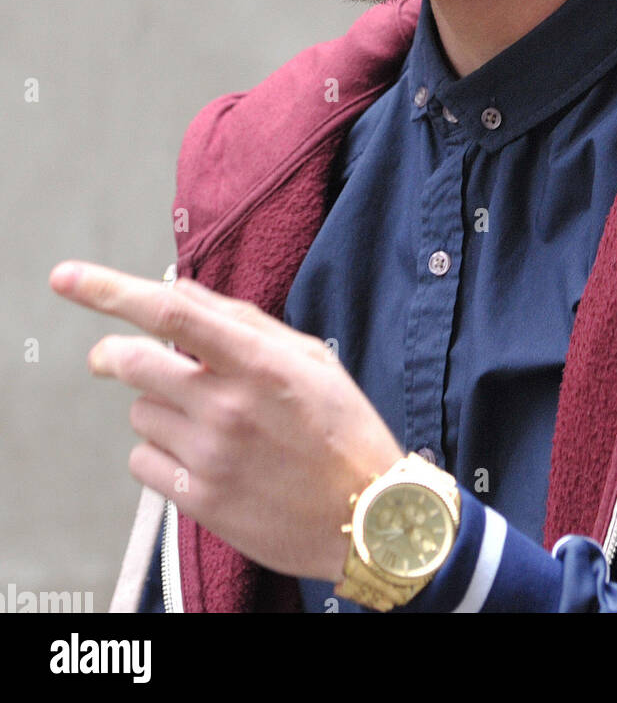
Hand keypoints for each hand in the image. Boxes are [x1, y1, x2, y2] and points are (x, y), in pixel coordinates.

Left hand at [49, 260, 402, 579]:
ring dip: (155, 407)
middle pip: (133, 362)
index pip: (172, 315)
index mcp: (260, 363)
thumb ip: (240, 320)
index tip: (70, 279)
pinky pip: (143, 462)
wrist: (366, 517)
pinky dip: (158, 453)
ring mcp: (211, 457)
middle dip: (112, 354)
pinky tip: (199, 457)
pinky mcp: (199, 502)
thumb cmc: (342, 429)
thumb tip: (179, 291)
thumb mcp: (308, 357)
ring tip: (202, 421)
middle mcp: (229, 407)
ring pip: (138, 413)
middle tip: (110, 357)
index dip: (112, 291)